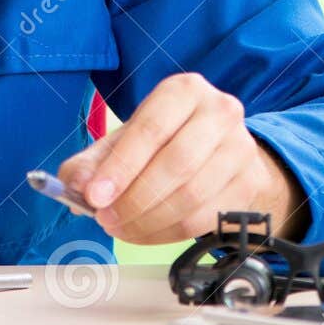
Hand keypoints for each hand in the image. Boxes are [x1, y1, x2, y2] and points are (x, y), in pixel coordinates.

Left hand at [57, 71, 307, 244]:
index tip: (94, 196)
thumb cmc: (166, 141)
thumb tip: (75, 186)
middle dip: (134, 199)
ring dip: (148, 221)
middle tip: (105, 218)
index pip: (150, 129)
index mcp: (184, 90)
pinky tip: (145, 232)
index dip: (120, 167)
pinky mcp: (249, 183)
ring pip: (191, 196)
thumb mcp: (125, 141)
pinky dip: (167, 233)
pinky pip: (205, 219)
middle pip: (175, 164)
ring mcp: (240, 148)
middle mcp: (219, 112)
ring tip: (121, 227)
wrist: (220, 150)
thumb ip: (92, 162)